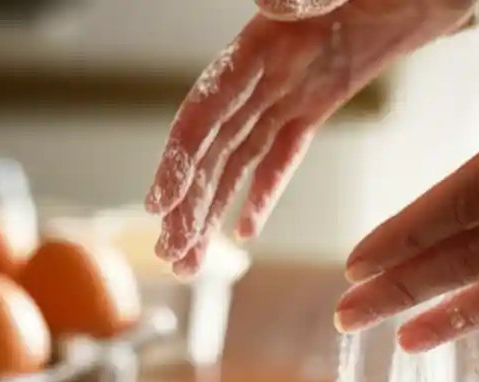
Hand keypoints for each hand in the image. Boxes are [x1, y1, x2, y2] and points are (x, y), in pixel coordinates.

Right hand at [144, 0, 478, 275]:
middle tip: (173, 257)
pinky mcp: (318, 100)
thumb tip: (273, 1)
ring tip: (190, 258)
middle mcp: (266, 68)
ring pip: (239, 158)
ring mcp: (290, 86)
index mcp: (265, 41)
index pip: (209, 108)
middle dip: (189, 204)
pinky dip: (261, 193)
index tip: (160, 205)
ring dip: (211, 209)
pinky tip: (243, 231)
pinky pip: (282, 155)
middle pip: (215, 146)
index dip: (179, 158)